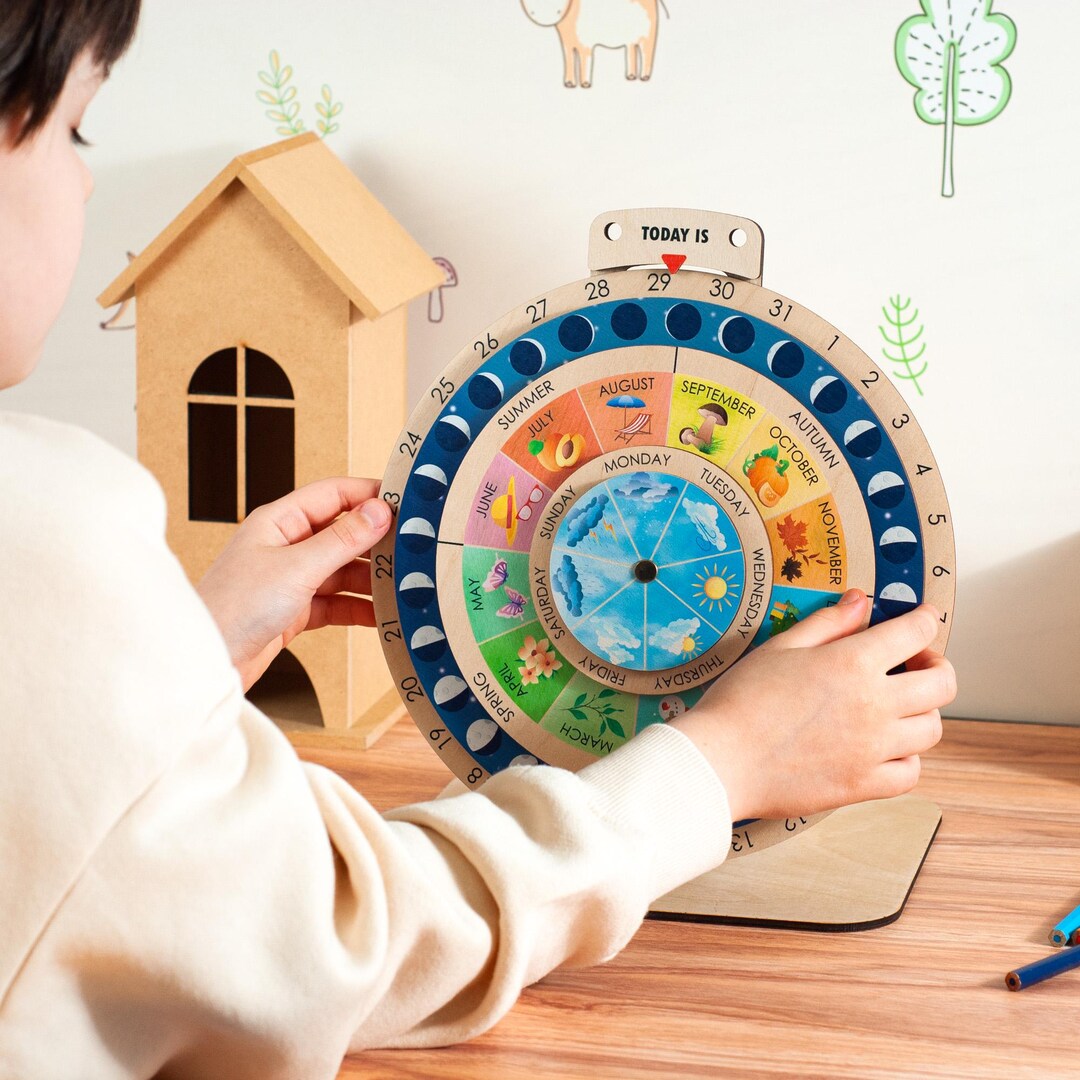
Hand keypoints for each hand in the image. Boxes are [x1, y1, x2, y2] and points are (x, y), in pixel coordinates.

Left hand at [196, 478, 392, 690]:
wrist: (206, 662)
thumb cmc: (233, 607)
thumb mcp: (296, 568)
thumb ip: (341, 540)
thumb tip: (378, 511)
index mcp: (279, 521)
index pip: (333, 495)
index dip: (369, 494)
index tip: (405, 501)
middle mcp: (286, 546)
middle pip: (343, 534)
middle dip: (376, 543)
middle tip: (413, 549)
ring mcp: (291, 579)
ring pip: (343, 571)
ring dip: (371, 580)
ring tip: (404, 586)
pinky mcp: (294, 611)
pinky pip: (337, 603)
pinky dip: (359, 609)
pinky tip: (382, 615)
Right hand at [670, 590, 955, 821]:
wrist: (721, 761)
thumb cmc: (740, 701)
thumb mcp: (780, 648)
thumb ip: (828, 623)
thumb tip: (861, 602)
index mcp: (853, 663)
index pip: (916, 633)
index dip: (924, 620)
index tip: (921, 620)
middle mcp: (874, 706)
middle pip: (942, 684)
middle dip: (935, 666)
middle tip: (913, 664)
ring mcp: (873, 749)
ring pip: (933, 729)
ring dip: (922, 711)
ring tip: (896, 706)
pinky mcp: (863, 785)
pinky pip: (910, 772)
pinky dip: (907, 758)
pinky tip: (884, 747)